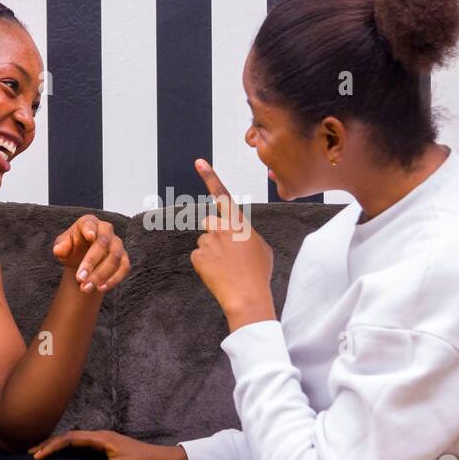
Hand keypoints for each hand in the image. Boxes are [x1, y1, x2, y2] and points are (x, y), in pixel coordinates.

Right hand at [29, 430, 190, 459]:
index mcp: (102, 438)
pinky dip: (70, 452)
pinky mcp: (111, 451)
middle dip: (50, 444)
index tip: (36, 457)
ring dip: (59, 447)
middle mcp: (102, 437)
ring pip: (77, 442)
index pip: (70, 438)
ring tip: (43, 455)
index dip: (51, 446)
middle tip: (31, 453)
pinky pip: (84, 448)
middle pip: (70, 437)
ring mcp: (107, 443)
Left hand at [51, 214, 130, 293]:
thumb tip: (59, 250)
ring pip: (114, 258)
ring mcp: (117, 244)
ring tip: (86, 288)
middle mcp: (106, 230)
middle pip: (102, 244)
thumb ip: (60, 246)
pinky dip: (113, 279)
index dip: (91, 229)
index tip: (89, 236)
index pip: (90, 224)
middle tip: (79, 279)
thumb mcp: (62, 246)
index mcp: (89, 222)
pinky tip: (100, 288)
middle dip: (91, 263)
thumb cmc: (72, 248)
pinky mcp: (124, 258)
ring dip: (101, 275)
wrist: (82, 259)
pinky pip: (123, 268)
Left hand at [190, 159, 274, 328]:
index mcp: (238, 223)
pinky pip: (198, 256)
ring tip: (227, 267)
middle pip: (209, 223)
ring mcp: (207, 242)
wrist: (247, 296)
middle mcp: (220, 227)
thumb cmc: (258, 273)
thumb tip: (237, 236)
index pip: (222, 194)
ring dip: (212, 251)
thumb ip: (247, 235)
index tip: (199, 162)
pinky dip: (205, 265)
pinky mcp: (197, 256)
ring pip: (204, 241)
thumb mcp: (261, 248)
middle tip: (228, 254)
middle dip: (215, 234)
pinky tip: (217, 274)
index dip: (210, 177)